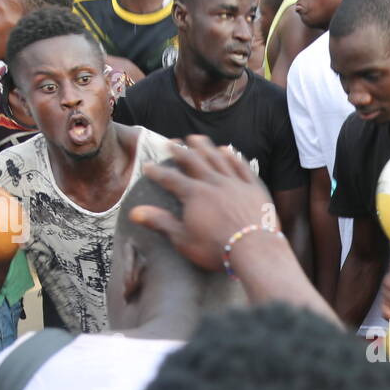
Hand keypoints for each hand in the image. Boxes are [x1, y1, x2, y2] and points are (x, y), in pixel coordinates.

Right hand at [130, 134, 279, 270]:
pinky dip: (234, 157)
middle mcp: (213, 183)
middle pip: (194, 161)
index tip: (148, 166)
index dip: (157, 172)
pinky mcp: (254, 187)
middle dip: (180, 151)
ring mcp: (235, 183)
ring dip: (205, 147)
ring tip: (196, 138)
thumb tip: (134, 212)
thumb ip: (160, 222)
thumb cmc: (217, 249)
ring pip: (218, 158)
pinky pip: (242, 167)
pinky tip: (228, 150)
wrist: (255, 250)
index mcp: (194, 194)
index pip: (170, 179)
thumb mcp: (184, 239)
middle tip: (171, 142)